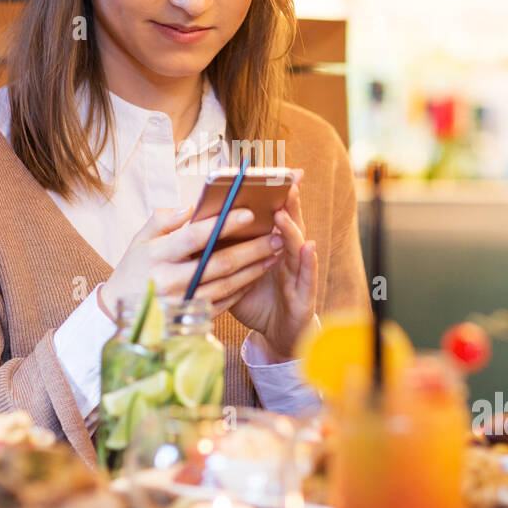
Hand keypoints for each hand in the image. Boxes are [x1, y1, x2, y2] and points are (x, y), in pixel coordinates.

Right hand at [99, 205, 281, 318]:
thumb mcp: (139, 241)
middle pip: (218, 264)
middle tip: (276, 235)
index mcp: (156, 255)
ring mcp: (180, 303)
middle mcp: (168, 281)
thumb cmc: (133, 270)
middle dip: (251, 249)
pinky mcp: (189, 319)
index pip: (194, 237)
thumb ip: (163, 220)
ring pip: (226, 285)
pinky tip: (257, 275)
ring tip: (275, 253)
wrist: (117, 315)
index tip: (249, 213)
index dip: (222, 225)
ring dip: (254, 269)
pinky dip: (242, 288)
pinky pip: (222, 303)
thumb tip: (192, 208)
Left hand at [229, 175, 318, 359]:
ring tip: (283, 211)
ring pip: (298, 246)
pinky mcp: (304, 295)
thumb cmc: (255, 300)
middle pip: (289, 224)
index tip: (271, 172)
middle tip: (284, 180)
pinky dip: (308, 261)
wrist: (273, 335)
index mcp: (270, 246)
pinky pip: (307, 277)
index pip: (272, 216)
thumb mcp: (234, 271)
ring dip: (292, 227)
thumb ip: (224, 249)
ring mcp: (298, 274)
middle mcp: (287, 255)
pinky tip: (308, 247)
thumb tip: (198, 225)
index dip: (274, 195)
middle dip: (288, 202)